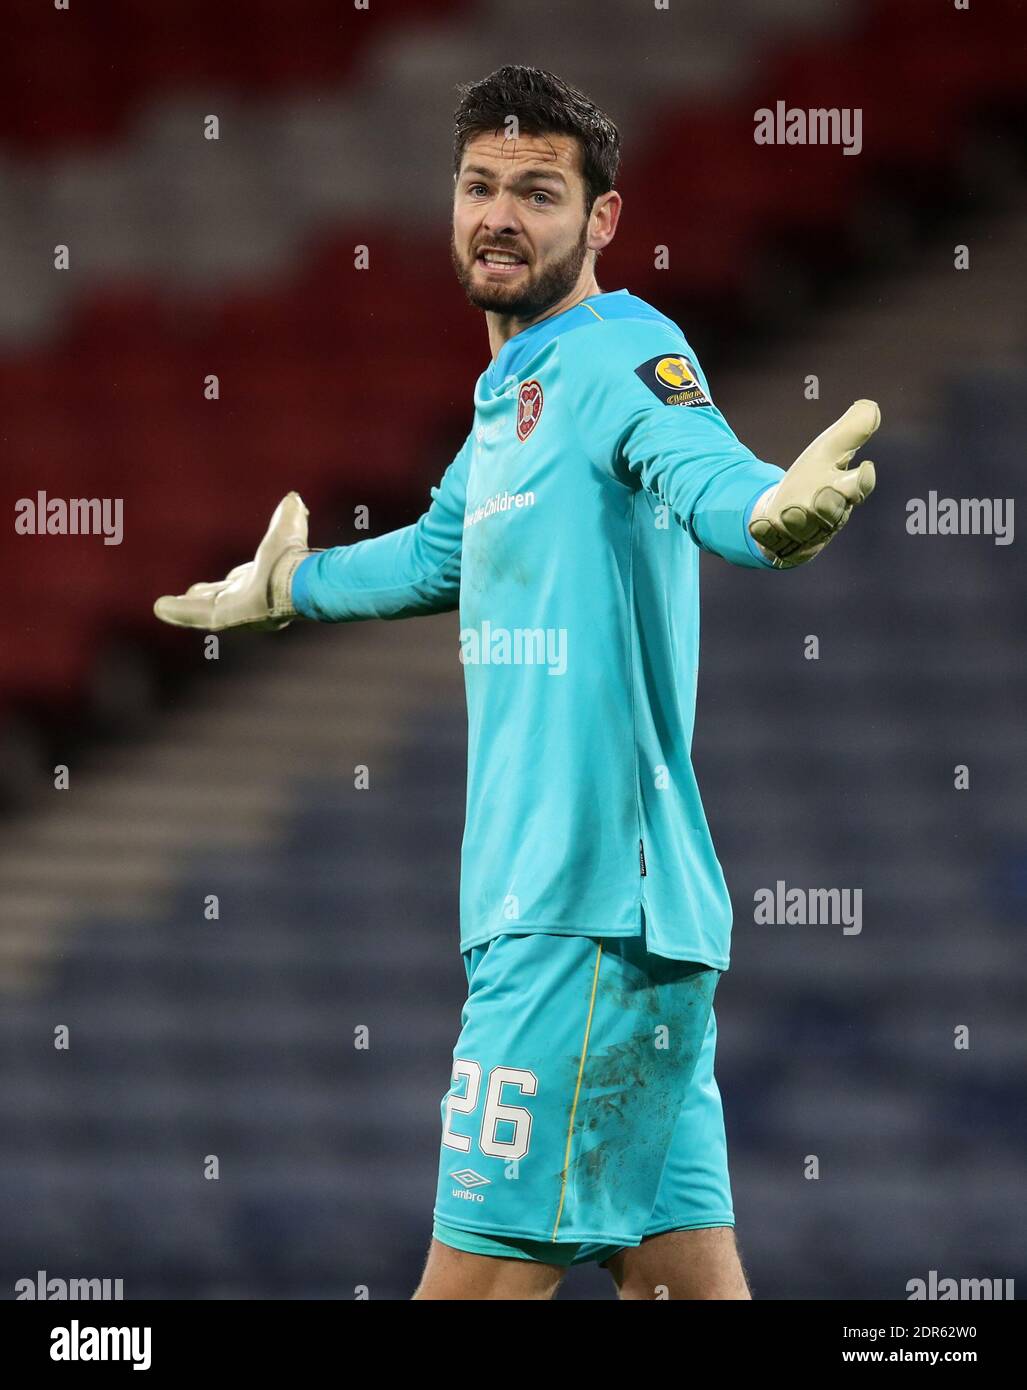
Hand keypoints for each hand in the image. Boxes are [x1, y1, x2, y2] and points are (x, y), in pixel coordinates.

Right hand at [153, 492, 314, 630]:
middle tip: (190, 593)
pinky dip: (178, 612)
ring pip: (203, 610)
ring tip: (162, 606)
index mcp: (263, 582)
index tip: (227, 579)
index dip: (233, 581)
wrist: (295, 582)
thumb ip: (287, 517)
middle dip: (205, 597)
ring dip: (184, 608)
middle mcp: (249, 601)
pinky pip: (196, 617)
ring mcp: (235, 613)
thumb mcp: (287, 531)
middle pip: (220, 599)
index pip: (242, 583)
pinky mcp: (224, 619)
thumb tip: (294, 498)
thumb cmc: (292, 560)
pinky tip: (159, 607)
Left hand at [748, 399, 879, 567]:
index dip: (862, 481)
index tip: (866, 468)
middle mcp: (826, 515)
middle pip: (832, 513)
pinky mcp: (778, 542)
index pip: (859, 488)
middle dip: (828, 505)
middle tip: (823, 494)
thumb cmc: (812, 479)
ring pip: (803, 530)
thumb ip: (849, 432)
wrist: (782, 512)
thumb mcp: (827, 451)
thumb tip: (870, 406)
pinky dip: (764, 533)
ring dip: (796, 521)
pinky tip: (756, 525)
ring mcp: (802, 531)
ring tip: (789, 510)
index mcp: (843, 491)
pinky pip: (771, 540)